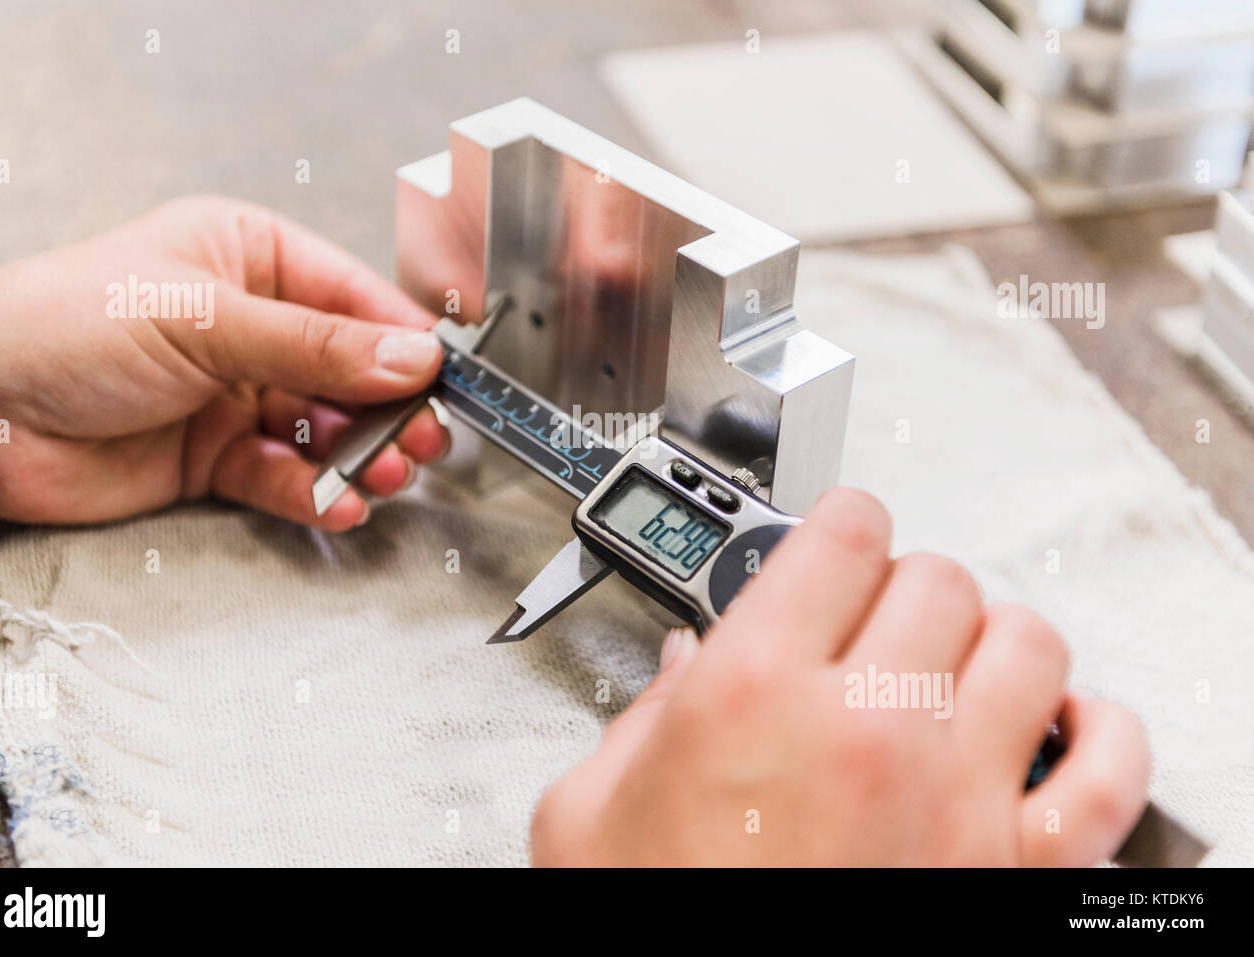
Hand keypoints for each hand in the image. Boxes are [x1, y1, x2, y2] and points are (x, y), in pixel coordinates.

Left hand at [0, 195, 448, 528]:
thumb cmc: (68, 324)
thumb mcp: (204, 318)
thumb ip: (313, 345)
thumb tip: (409, 358)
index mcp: (249, 259)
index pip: (351, 297)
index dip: (401, 340)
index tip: (443, 377)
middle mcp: (250, 326)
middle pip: (348, 370)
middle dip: (389, 407)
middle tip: (425, 436)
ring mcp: (235, 394)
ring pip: (323, 428)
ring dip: (360, 454)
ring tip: (387, 471)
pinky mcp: (217, 456)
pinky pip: (284, 475)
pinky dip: (315, 491)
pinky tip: (339, 500)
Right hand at [532, 488, 1149, 865]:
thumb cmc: (661, 917)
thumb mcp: (589, 817)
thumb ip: (636, 720)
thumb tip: (681, 664)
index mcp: (751, 695)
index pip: (841, 538)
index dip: (842, 523)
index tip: (841, 538)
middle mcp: (864, 731)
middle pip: (935, 580)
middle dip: (903, 587)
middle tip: (876, 622)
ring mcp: (955, 799)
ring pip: (1027, 644)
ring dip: (992, 640)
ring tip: (955, 668)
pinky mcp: (1020, 870)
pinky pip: (1108, 764)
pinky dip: (1098, 731)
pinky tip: (1053, 729)